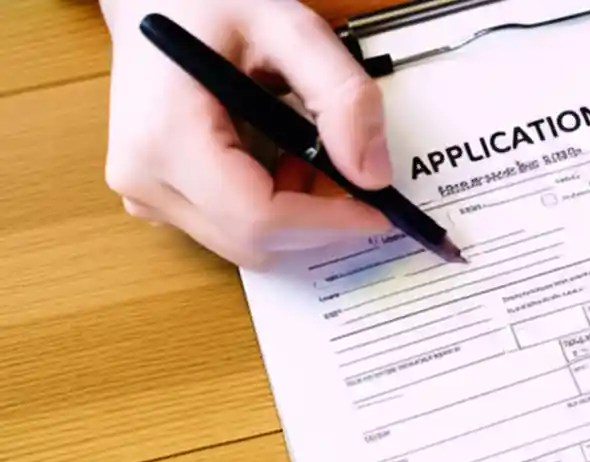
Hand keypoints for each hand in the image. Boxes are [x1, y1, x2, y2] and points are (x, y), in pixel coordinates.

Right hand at [99, 0, 392, 267]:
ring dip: (295, 214)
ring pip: (246, 243)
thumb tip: (373, 175)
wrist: (154, 0)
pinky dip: (271, 209)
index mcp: (166, 136)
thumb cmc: (208, 3)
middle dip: (317, 219)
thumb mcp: (289, 28)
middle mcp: (144, 178)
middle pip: (255, 241)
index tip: (378, 210)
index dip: (329, 222)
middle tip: (347, 169)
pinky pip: (228, 230)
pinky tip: (279, 160)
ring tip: (307, 153)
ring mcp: (144, 194)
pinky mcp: (154, 200)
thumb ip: (342, 95)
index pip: (259, 217)